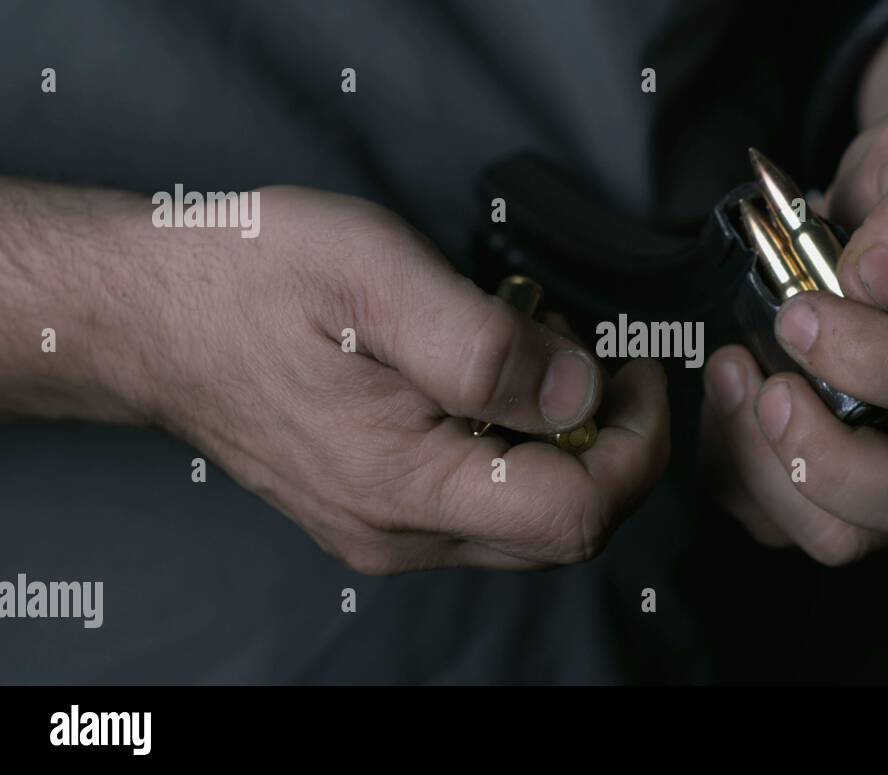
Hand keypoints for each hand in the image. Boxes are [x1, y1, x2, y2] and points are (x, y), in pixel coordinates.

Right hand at [115, 186, 669, 572]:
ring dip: (565, 449)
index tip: (636, 370)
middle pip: (564, 532)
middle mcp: (400, 534)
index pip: (580, 514)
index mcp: (408, 485)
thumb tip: (581, 393)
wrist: (148, 312)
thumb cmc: (251, 279)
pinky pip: (482, 509)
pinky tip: (493, 387)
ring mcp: (384, 533)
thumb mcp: (377, 278)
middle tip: (600, 359)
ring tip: (543, 360)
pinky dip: (517, 453)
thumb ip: (490, 347)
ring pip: (527, 526)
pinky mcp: (373, 516)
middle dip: (611, 449)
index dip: (637, 446)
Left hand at [701, 108, 887, 564]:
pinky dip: (732, 469)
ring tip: (733, 372)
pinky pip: (779, 519)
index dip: (875, 355)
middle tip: (771, 387)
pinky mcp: (839, 480)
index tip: (801, 311)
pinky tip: (728, 392)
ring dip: (766, 469)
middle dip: (828, 457)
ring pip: (845, 535)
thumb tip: (880, 280)